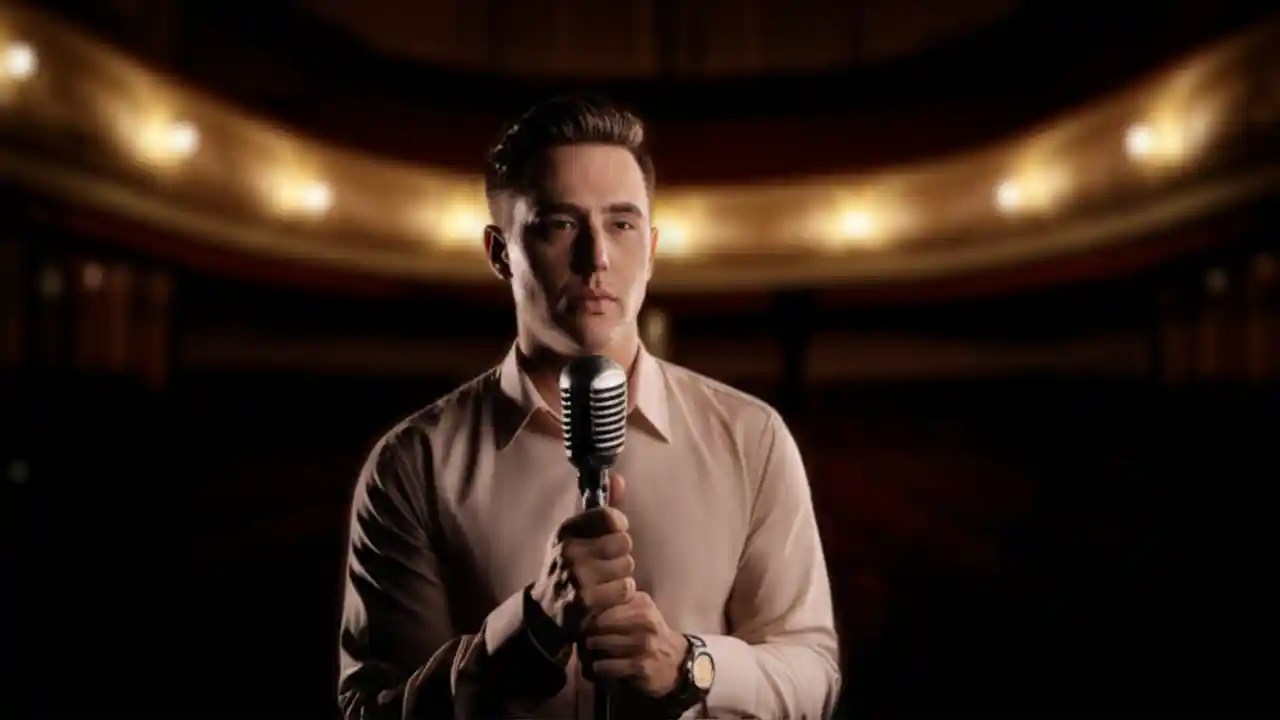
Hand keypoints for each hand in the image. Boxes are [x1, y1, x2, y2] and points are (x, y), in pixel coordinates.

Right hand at [530, 474, 634, 636]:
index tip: (612, 534)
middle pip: (624, 542)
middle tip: (607, 564)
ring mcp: (577, 578)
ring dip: (622, 575)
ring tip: (605, 581)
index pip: (609, 516)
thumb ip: (602, 508)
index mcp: (566, 530)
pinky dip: (622, 594)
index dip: (618, 525)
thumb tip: (619, 478)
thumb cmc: (568, 567)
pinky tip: (608, 596)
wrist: (545, 611)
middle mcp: (569, 551)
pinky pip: (625, 588)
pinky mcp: (587, 602)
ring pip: (627, 566)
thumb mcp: (576, 536)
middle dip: (621, 554)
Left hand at [584, 590, 689, 697]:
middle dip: (589, 630)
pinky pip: (608, 665)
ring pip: (602, 643)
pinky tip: (599, 665)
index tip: (585, 618)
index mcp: (643, 603)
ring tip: (591, 649)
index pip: (605, 602)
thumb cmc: (650, 632)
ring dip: (593, 648)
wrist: (674, 660)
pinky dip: (600, 666)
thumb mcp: (641, 609)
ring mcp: (645, 645)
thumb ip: (618, 601)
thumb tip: (586, 601)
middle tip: (585, 635)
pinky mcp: (641, 667)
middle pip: (600, 623)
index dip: (590, 611)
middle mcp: (646, 621)